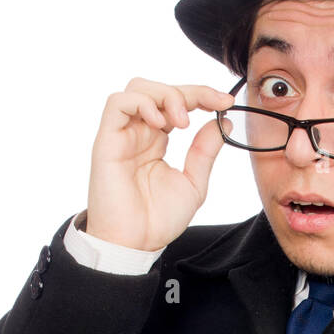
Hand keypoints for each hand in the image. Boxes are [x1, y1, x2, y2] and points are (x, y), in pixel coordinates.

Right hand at [85, 79, 237, 250]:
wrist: (135, 244)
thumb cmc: (157, 220)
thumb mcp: (194, 183)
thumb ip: (205, 152)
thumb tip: (222, 122)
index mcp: (158, 140)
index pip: (177, 103)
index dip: (201, 95)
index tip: (226, 101)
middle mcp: (139, 133)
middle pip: (158, 89)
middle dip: (188, 91)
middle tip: (210, 105)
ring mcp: (122, 135)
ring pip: (138, 88)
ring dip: (165, 94)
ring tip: (182, 121)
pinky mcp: (107, 140)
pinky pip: (117, 103)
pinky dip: (141, 102)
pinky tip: (160, 121)